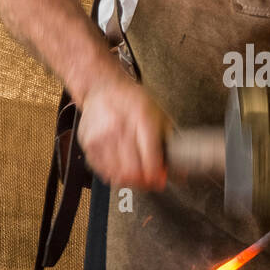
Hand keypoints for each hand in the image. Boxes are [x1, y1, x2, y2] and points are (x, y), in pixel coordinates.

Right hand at [77, 67, 171, 188]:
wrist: (101, 88)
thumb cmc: (132, 100)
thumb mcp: (159, 114)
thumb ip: (170, 143)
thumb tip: (180, 170)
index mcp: (141, 118)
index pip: (149, 158)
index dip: (156, 176)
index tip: (160, 180)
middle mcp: (119, 127)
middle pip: (133, 171)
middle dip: (145, 182)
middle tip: (151, 180)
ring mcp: (101, 137)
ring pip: (118, 175)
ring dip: (131, 181)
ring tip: (137, 176)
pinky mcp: (89, 145)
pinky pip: (103, 172)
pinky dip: (115, 176)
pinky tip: (122, 169)